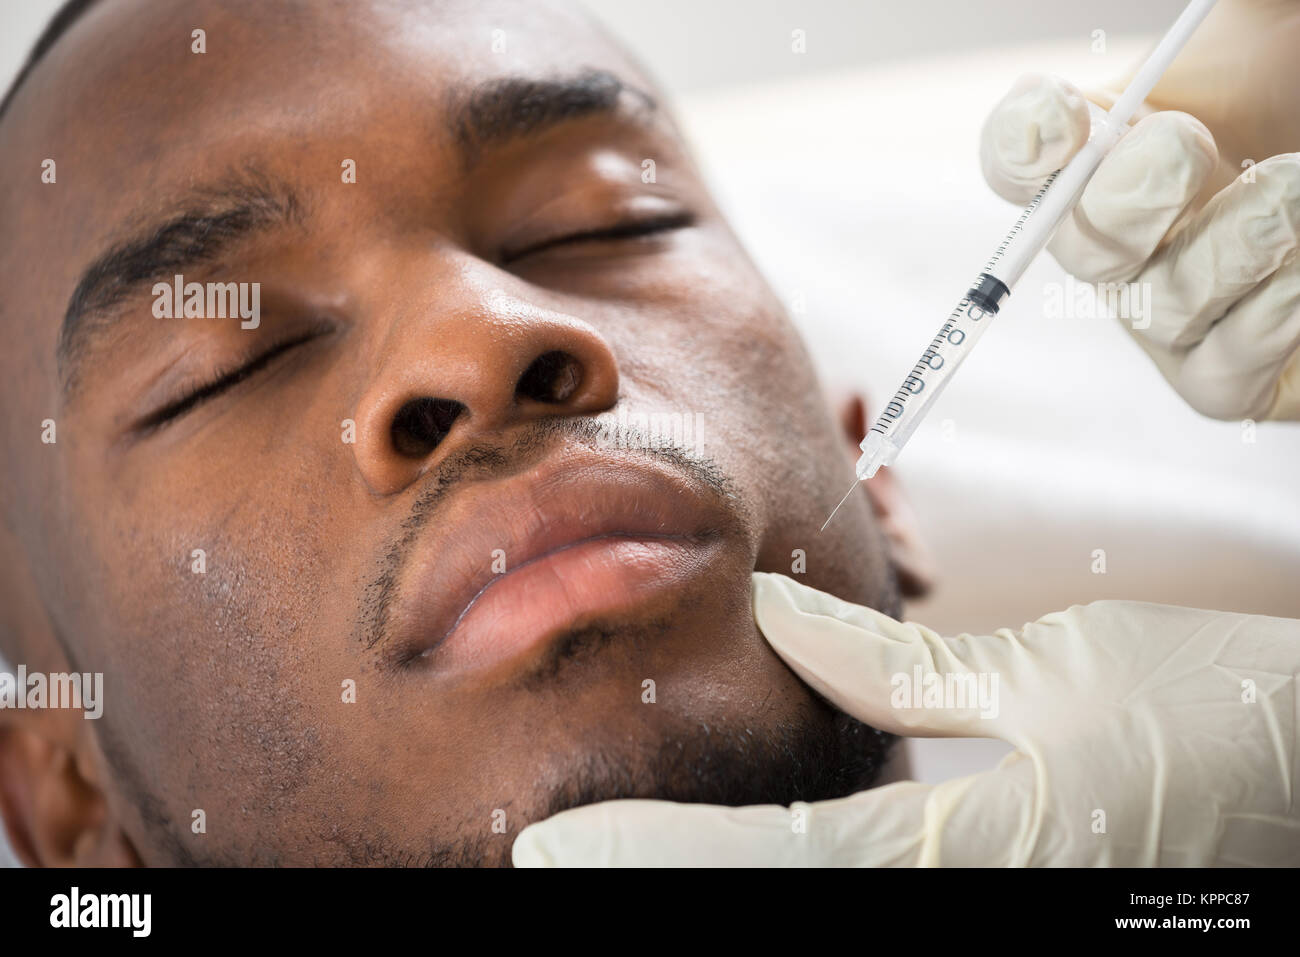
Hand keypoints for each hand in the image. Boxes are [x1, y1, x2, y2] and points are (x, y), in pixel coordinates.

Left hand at [512, 572, 1299, 865]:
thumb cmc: (1220, 724)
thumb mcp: (1053, 678)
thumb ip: (895, 667)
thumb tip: (779, 618)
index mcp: (960, 853)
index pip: (763, 859)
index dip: (644, 854)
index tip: (549, 846)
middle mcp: (961, 898)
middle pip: (775, 890)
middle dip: (670, 873)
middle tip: (567, 851)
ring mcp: (989, 904)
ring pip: (821, 891)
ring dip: (725, 862)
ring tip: (632, 846)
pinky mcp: (1010, 891)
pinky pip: (878, 879)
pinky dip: (797, 858)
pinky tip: (757, 840)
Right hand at [979, 0, 1299, 419]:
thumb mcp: (1274, 30)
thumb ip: (1236, 16)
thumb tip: (1220, 15)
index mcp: (1115, 147)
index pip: (1019, 156)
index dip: (1018, 146)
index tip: (1057, 115)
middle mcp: (1124, 240)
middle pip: (1076, 247)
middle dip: (1121, 199)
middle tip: (1182, 145)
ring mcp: (1170, 316)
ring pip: (1156, 309)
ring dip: (1228, 244)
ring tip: (1294, 185)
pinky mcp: (1227, 378)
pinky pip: (1215, 372)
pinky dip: (1265, 318)